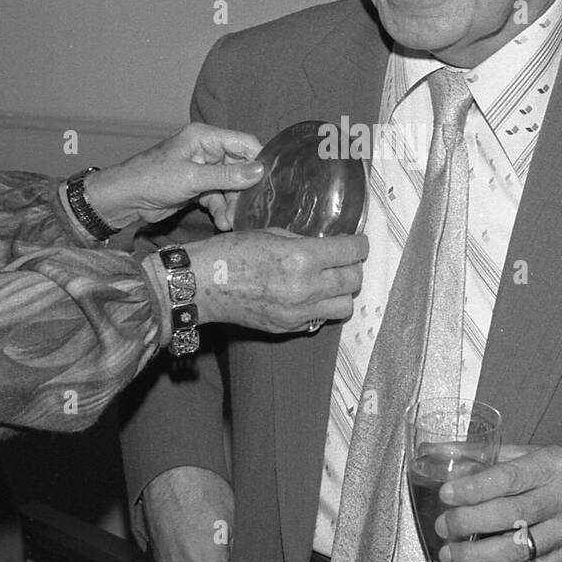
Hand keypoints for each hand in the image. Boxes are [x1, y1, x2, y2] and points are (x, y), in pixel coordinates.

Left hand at [84, 123, 263, 229]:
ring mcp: (203, 169)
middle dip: (244, 190)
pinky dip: (221, 209)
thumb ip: (228, 175)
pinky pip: (218, 196)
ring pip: (231, 185)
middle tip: (249, 209)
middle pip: (240, 167)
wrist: (125, 199)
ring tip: (230, 222)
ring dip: (232, 204)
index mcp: (206, 137)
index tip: (271, 182)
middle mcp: (208, 150)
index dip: (259, 161)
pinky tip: (222, 222)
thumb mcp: (193, 178)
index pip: (245, 143)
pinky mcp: (198, 186)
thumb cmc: (153, 179)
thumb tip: (261, 170)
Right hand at [139, 466, 233, 561]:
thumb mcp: (236, 521)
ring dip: (197, 560)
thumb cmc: (204, 491)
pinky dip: (182, 551)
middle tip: (221, 544)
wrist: (171, 472)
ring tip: (203, 531)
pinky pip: (174, 561)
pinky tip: (188, 528)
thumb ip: (238, 552)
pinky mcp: (155, 553)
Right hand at [190, 229, 368, 332]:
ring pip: (344, 307)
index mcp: (302, 257)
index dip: (360, 245)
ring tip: (330, 282)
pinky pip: (319, 319)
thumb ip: (304, 241)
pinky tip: (309, 296)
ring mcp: (298, 312)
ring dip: (342, 293)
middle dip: (354, 268)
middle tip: (345, 261)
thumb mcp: (271, 233)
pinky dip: (320, 307)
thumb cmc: (230, 252)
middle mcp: (305, 288)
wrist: (201, 285)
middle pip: (354, 281)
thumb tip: (328, 246)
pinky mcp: (288, 328)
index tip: (358, 243)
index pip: (351, 252)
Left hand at [435, 445, 561, 561]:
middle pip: (512, 516)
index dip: (475, 488)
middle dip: (469, 523)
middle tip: (443, 526)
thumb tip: (438, 454)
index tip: (446, 494)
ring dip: (476, 558)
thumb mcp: (532, 453)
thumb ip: (486, 456)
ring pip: (517, 551)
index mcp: (553, 465)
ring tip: (449, 555)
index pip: (510, 478)